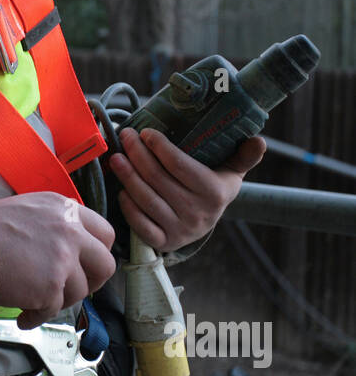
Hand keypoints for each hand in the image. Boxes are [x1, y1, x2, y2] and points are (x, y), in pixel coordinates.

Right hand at [0, 192, 115, 328]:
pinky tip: (23, 315)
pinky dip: (37, 316)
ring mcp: (63, 258)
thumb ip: (54, 226)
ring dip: (57, 301)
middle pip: (105, 264)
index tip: (85, 266)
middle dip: (91, 282)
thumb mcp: (27, 211)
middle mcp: (70, 230)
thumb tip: (69, 251)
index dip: (96, 254)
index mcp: (65, 209)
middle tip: (72, 290)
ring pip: (79, 291)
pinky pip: (53, 310)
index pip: (104, 233)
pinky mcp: (51, 286)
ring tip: (33, 302)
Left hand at [108, 127, 265, 253]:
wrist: (205, 221)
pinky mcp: (164, 243)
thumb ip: (244, 155)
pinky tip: (121, 189)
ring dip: (127, 177)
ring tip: (116, 158)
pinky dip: (128, 207)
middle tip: (125, 136)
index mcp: (215, 193)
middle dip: (138, 155)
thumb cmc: (214, 186)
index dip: (160, 147)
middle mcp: (198, 214)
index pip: (180, 166)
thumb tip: (259, 140)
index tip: (145, 132)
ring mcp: (180, 230)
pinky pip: (141, 225)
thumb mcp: (232, 171)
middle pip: (159, 180)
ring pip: (147, 200)